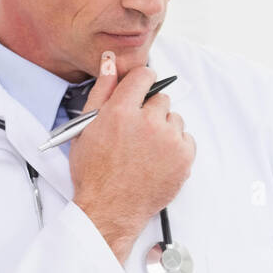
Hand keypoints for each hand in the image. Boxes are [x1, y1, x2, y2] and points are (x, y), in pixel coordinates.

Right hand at [71, 50, 195, 262]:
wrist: (109, 210)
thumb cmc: (94, 173)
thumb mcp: (85, 129)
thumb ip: (101, 91)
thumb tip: (111, 62)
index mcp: (120, 111)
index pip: (144, 76)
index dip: (142, 83)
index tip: (141, 92)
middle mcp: (147, 122)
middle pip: (161, 98)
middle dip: (151, 111)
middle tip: (138, 133)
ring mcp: (168, 140)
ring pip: (175, 119)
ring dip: (164, 130)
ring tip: (147, 151)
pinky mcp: (184, 158)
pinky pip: (187, 138)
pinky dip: (176, 147)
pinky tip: (158, 160)